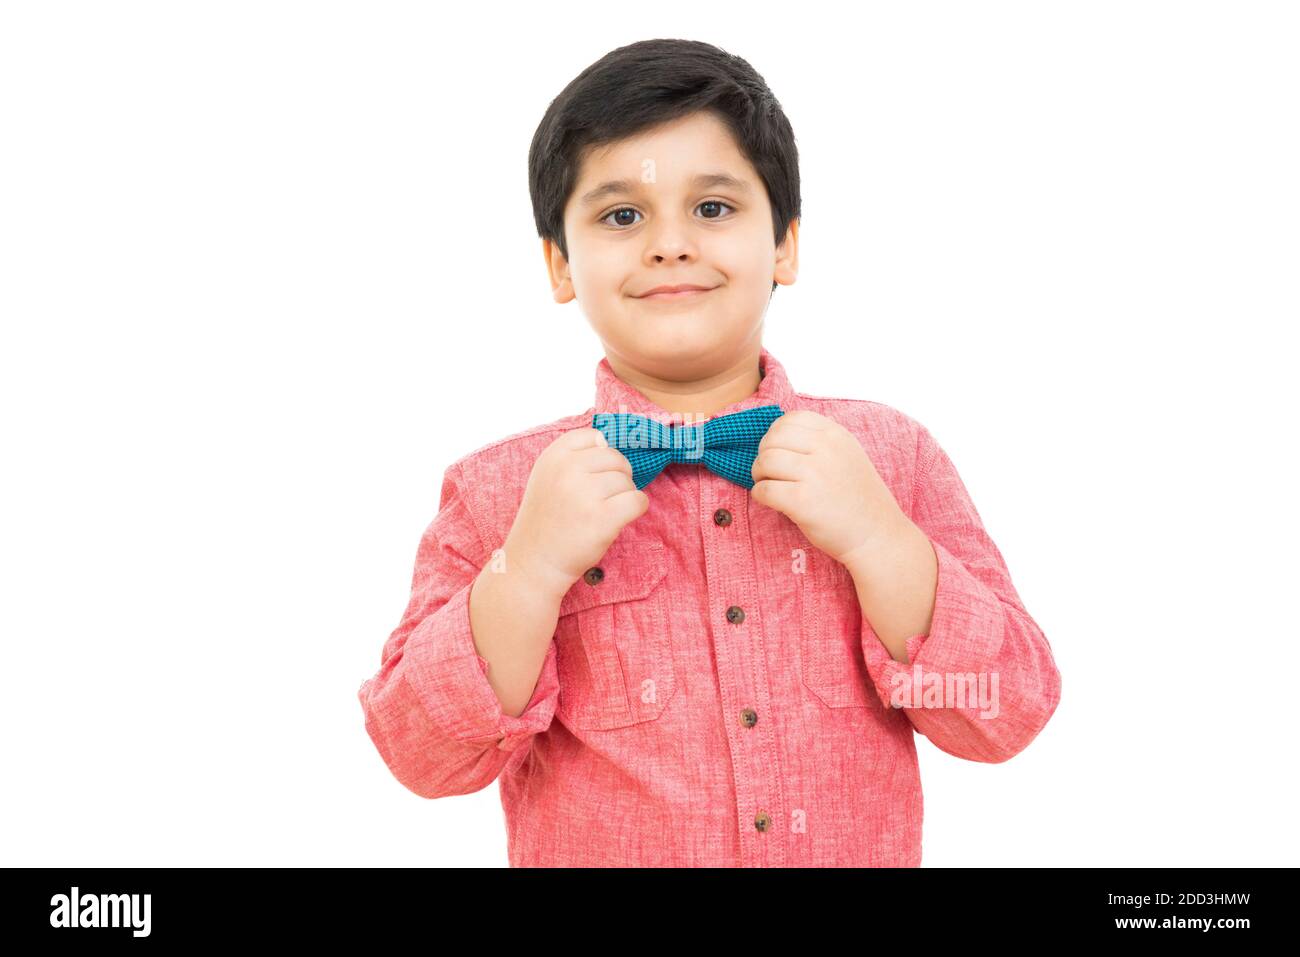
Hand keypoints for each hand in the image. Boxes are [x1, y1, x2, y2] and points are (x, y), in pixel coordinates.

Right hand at [504, 427, 648, 597]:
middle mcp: (568, 470)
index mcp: (553, 456)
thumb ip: (573, 458)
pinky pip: (638, 501)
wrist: (533, 562)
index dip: (601, 456)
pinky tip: (619, 519)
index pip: (594, 437)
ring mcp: (585, 493)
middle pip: (616, 458)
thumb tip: (609, 442)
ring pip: (628, 482)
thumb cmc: (546, 520)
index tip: (593, 476)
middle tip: (601, 500)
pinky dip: (636, 509)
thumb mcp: (547, 477)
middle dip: (616, 478)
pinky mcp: (602, 518)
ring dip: (623, 497)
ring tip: (603, 513)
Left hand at [750, 410, 908, 565]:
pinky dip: (760, 496)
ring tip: (770, 486)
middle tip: (769, 473)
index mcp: (836, 435)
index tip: (779, 452)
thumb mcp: (848, 455)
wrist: (878, 536)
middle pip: (772, 439)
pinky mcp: (802, 501)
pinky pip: (764, 490)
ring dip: (759, 475)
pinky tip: (772, 502)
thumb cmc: (859, 499)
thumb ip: (820, 442)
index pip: (790, 419)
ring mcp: (814, 474)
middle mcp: (825, 449)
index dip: (776, 435)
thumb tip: (778, 435)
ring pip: (765, 462)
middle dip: (763, 455)